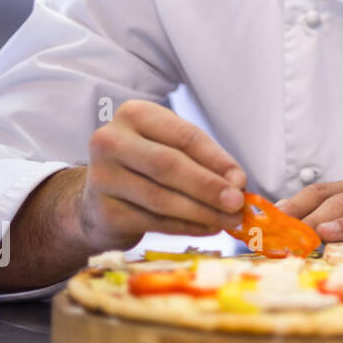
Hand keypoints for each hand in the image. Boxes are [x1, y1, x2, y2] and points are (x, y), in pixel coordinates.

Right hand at [73, 99, 246, 251]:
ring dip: (202, 211)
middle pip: (169, 165)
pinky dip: (187, 227)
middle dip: (209, 186)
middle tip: (237, 203)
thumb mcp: (172, 149)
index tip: (241, 180)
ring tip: (230, 220)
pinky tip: (209, 228)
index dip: (216, 159)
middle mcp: (110, 141)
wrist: (100, 200)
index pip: (183, 136)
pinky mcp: (103, 211)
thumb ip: (204, 161)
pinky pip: (154, 221)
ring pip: (161, 198)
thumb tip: (237, 184)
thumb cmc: (147, 167)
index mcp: (134, 114)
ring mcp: (102, 178)